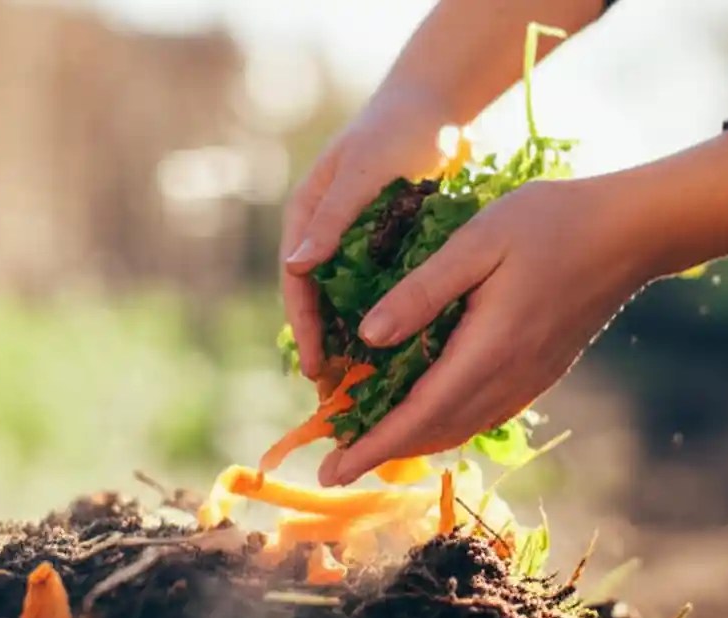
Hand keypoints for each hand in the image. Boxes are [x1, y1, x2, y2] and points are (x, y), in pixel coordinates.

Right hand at [281, 89, 452, 377]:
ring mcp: (353, 247)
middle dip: (327, 352)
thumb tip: (295, 267)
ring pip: (347, 307)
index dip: (305, 331)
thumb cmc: (393, 133)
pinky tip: (398, 357)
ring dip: (353, 347)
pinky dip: (383, 326)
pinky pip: (377, 297)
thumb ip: (333, 217)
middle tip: (338, 399)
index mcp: (306, 220)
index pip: (297, 287)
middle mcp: (324, 238)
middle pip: (318, 307)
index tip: (317, 370)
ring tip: (365, 391)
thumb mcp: (363, 172)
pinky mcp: (383, 252)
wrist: (432, 108)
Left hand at [317, 133, 727, 485]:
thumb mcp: (477, 242)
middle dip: (383, 452)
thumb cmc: (550, 221)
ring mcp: (530, 380)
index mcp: (489, 349)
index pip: (418, 415)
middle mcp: (510, 377)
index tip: (331, 472)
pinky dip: (445, 424)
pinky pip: (483, 414)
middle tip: (336, 462)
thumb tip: (367, 337)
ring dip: (414, 440)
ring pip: (460, 428)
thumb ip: (422, 290)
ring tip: (370, 442)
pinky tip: (426, 413)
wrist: (630, 232)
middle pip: (436, 433)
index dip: (371, 447)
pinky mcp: (542, 372)